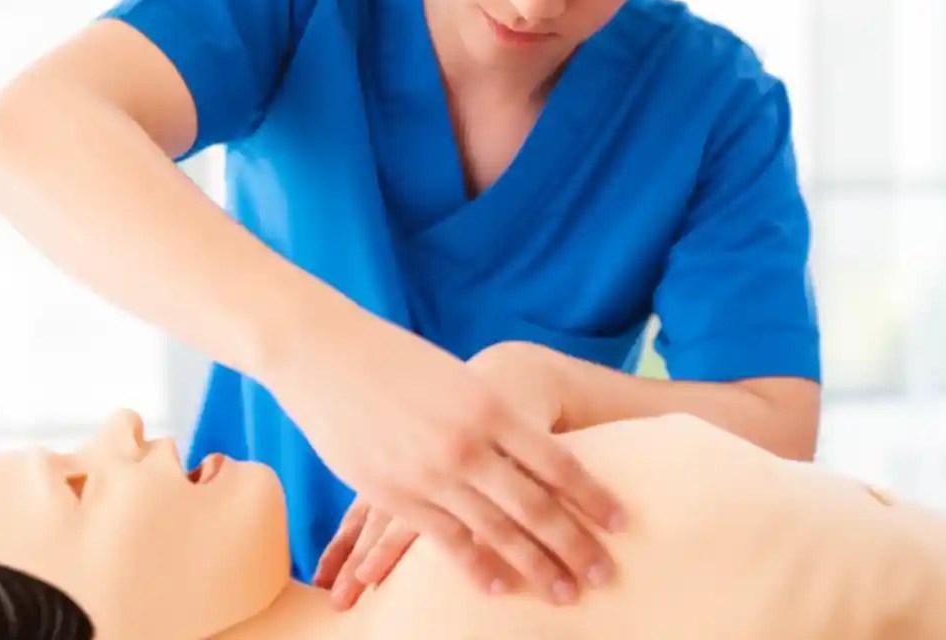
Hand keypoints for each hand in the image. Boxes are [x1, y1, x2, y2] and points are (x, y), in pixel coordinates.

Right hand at [268, 316, 624, 605]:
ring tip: (565, 592)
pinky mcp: (394, 494)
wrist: (324, 353)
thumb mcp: (457, 379)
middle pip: (536, 506)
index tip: (622, 523)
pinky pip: (446, 541)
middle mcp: (467, 443)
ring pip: (496, 531)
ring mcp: (430, 472)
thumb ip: (492, 417)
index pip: (559, 462)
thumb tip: (529, 453)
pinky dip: (477, 567)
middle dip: (576, 545)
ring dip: (535, 566)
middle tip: (604, 575)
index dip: (594, 497)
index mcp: (490, 406)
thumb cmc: (396, 360)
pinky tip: (500, 586)